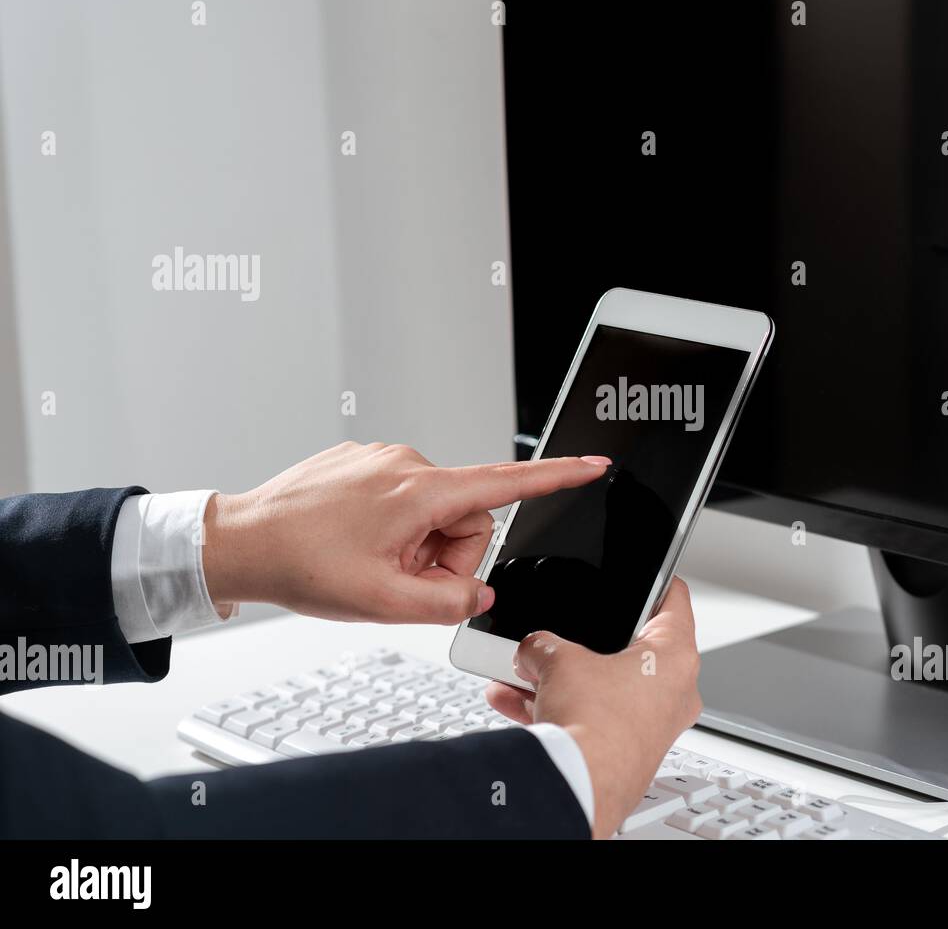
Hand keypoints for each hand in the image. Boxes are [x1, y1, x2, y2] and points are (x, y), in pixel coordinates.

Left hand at [200, 441, 610, 623]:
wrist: (238, 542)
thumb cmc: (300, 564)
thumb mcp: (383, 602)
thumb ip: (448, 602)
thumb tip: (477, 592)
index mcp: (420, 491)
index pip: (507, 483)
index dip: (558, 476)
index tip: (594, 465)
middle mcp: (406, 464)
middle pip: (466, 516)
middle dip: (446, 554)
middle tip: (401, 578)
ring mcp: (382, 460)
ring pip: (432, 511)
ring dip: (416, 544)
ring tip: (371, 560)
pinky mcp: (363, 462)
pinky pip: (402, 499)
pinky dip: (392, 528)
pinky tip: (354, 542)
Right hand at [485, 577, 702, 838]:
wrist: (580, 785)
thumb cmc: (594, 723)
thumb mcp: (558, 658)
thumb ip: (544, 643)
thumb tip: (533, 651)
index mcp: (676, 656)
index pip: (673, 599)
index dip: (655, 580)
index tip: (646, 573)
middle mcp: (675, 691)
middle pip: (631, 648)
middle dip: (587, 642)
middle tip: (562, 632)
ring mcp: (653, 725)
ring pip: (606, 687)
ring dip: (563, 679)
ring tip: (524, 672)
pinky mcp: (628, 752)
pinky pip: (592, 718)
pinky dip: (559, 708)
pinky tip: (516, 702)